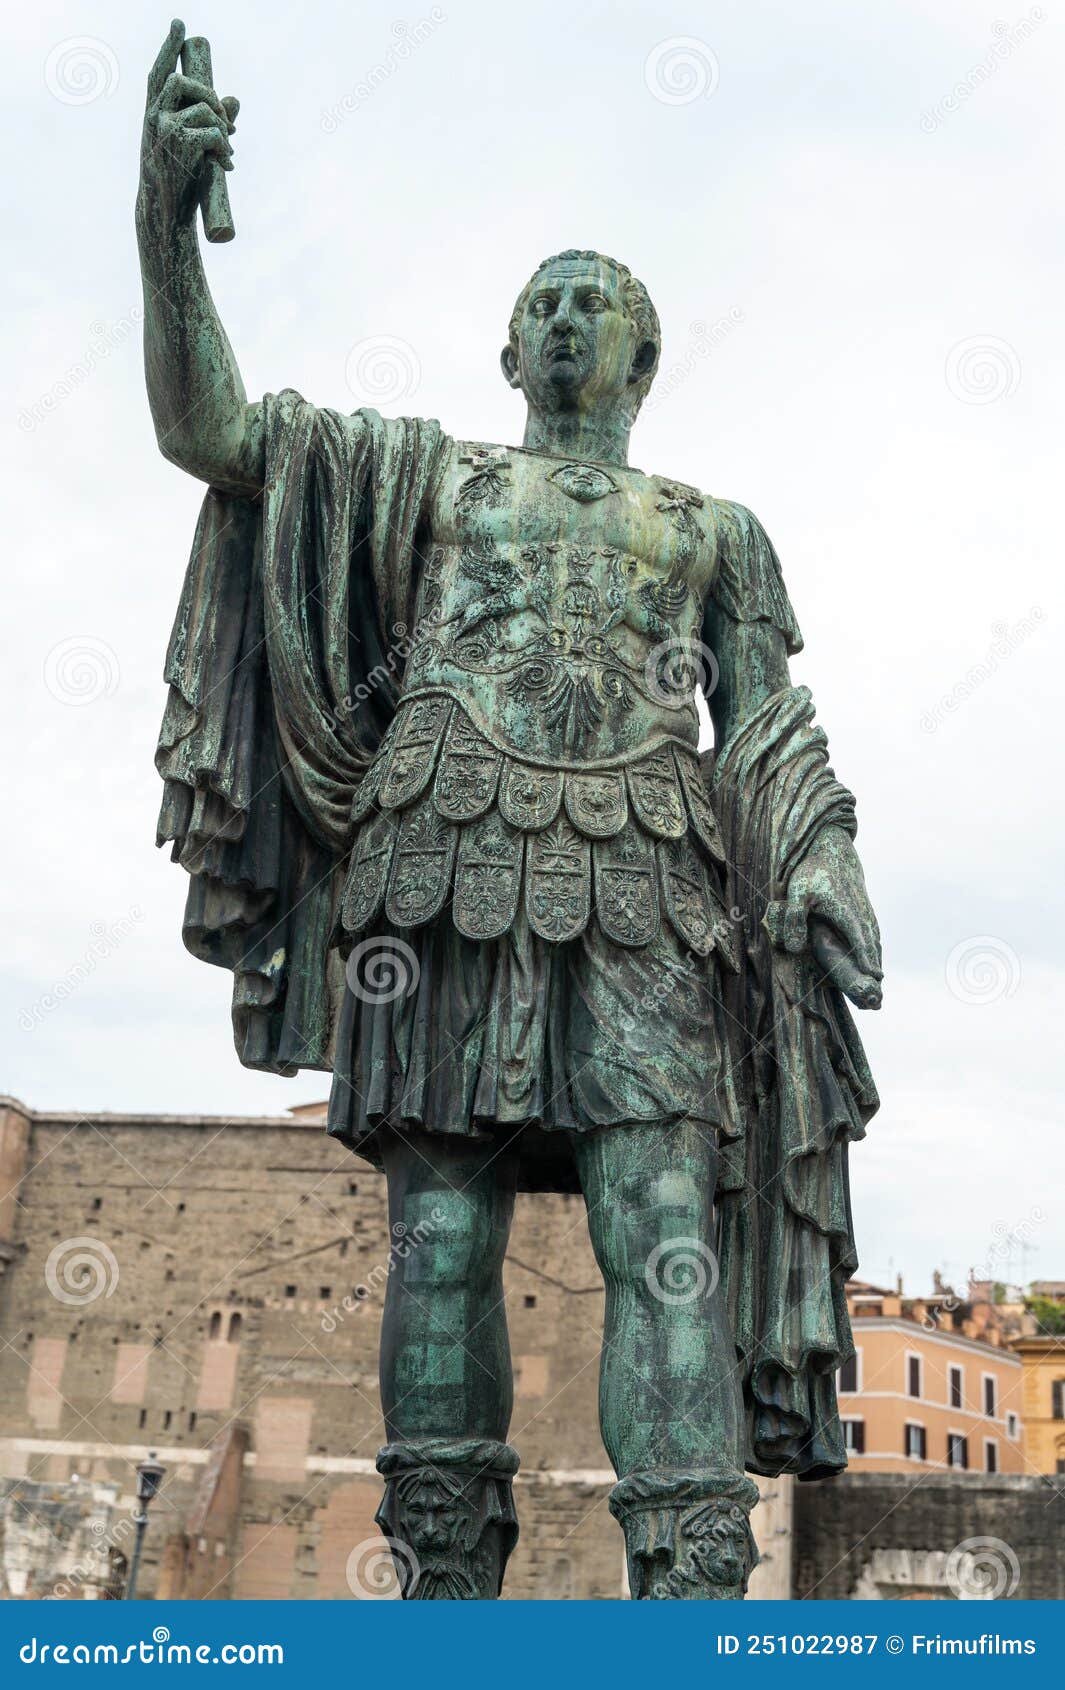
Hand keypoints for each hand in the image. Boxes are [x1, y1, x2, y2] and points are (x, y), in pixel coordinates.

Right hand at [137, 20, 237, 233]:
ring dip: (223, 130)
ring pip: (205, 109)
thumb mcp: (190, 148)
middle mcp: (152, 115)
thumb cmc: (176, 182)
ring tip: (227, 154)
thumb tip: (235, 100)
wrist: (165, 215)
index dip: (169, 47)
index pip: (158, 72)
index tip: (180, 24)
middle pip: (184, 82)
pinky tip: (227, 166)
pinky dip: (225, 148)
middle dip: (211, 97)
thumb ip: (211, 121)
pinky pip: (214, 132)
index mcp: (152, 114)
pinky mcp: (178, 142)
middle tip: (226, 121)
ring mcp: (162, 126)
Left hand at [778, 826, 882, 1009]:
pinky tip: (874, 959)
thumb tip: (795, 948)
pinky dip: (875, 947)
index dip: (865, 959)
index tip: (874, 976)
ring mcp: (865, 910)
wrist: (830, 850)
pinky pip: (873, 932)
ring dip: (877, 959)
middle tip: (878, 991)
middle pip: (871, 944)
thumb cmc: (812, 873)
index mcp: (846, 913)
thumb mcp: (796, 894)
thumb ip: (793, 921)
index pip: (859, 940)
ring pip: (875, 939)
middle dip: (875, 966)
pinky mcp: (864, 909)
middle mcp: (860, 913)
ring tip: (877, 981)